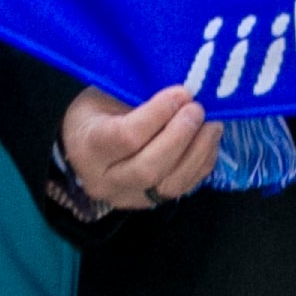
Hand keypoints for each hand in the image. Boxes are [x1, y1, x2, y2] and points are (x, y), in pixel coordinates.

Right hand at [59, 83, 221, 212]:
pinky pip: (182, 189)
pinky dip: (201, 164)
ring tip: (212, 124)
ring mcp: (127, 198)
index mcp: (88, 147)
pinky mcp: (149, 203)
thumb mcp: (105, 94)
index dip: (158, 115)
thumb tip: (182, 93)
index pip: (126, 137)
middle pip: (149, 168)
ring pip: (169, 185)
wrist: (82, 143)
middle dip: (181, 137)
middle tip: (197, 110)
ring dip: (198, 153)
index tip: (181, 93)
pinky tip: (209, 142)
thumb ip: (137, 95)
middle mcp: (104, 181)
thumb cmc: (95, 110)